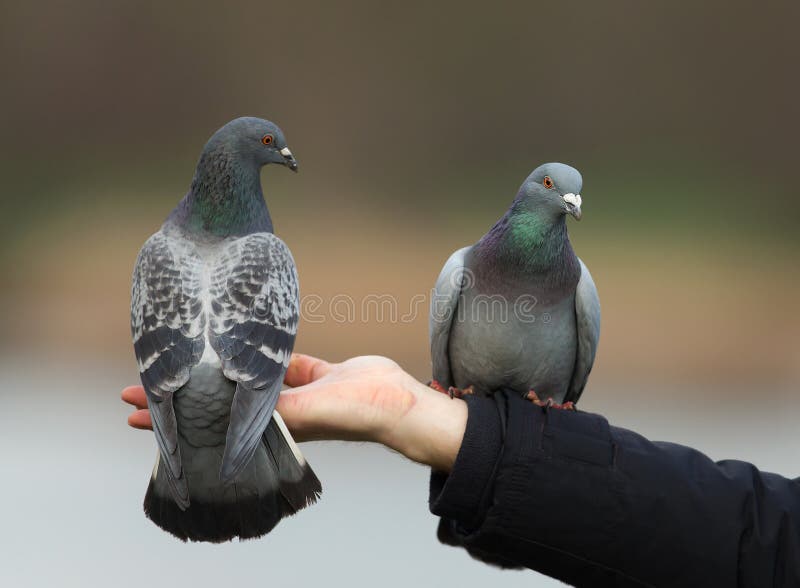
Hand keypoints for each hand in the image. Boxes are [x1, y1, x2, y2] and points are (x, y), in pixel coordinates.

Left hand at [122, 354, 466, 471]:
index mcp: (267, 424)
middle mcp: (274, 410)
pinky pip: (279, 361)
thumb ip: (271, 404)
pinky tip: (243, 337)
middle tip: (148, 379)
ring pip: (244, 379)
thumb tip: (226, 400)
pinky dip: (261, 353)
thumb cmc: (350, 412)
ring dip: (219, 370)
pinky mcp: (312, 373)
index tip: (131, 409)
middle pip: (217, 400)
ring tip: (191, 358)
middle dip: (185, 390)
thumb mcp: (305, 408)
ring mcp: (293, 391)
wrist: (393, 401)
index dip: (169, 418)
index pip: (205, 422)